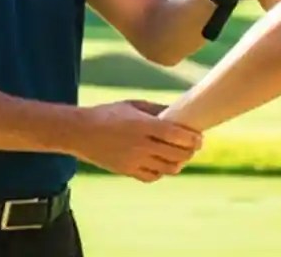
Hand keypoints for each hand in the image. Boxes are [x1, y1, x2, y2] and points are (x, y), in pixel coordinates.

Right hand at [72, 100, 202, 182]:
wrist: (80, 132)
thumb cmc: (107, 114)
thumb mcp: (132, 105)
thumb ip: (156, 109)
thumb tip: (178, 112)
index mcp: (143, 125)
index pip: (176, 135)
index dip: (192, 138)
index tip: (199, 137)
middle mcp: (140, 144)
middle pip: (176, 154)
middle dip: (190, 151)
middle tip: (194, 147)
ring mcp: (134, 160)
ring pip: (167, 168)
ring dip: (179, 163)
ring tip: (181, 156)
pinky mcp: (127, 171)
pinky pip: (152, 176)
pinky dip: (161, 172)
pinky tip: (162, 164)